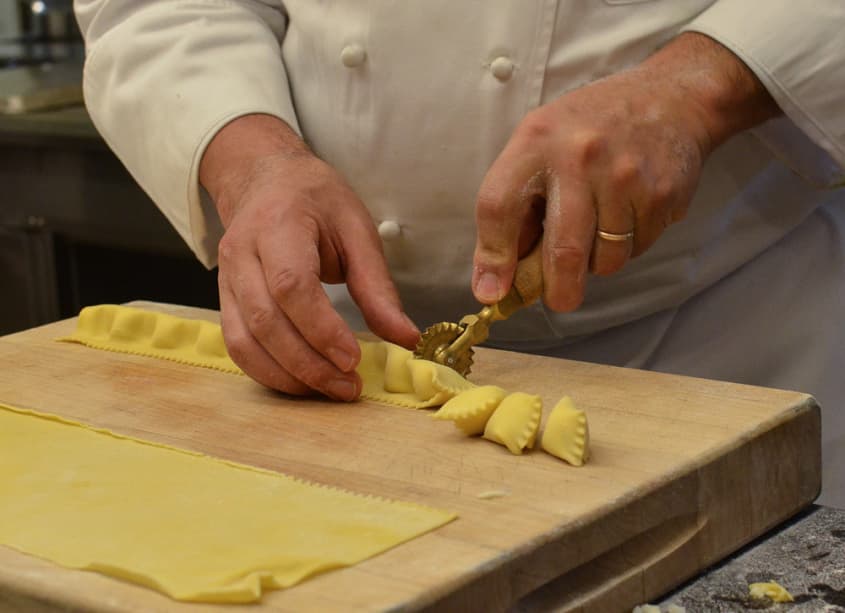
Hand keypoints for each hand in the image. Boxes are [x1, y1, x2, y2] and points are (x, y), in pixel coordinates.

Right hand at [200, 115, 418, 399]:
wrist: (266, 180)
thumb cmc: (316, 201)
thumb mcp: (357, 229)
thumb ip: (378, 286)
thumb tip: (407, 338)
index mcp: (279, 224)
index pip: (291, 285)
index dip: (321, 329)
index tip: (354, 358)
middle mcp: (242, 252)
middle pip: (265, 320)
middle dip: (308, 363)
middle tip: (349, 386)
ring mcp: (225, 278)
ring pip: (244, 340)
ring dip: (287, 375)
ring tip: (330, 389)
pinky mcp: (223, 299)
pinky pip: (237, 345)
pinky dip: (267, 372)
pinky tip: (301, 382)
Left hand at [472, 32, 779, 310]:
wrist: (671, 98)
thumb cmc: (590, 129)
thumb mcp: (540, 144)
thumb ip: (517, 204)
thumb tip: (497, 278)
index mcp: (535, 141)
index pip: (499, 206)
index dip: (491, 257)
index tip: (491, 292)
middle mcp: (578, 157)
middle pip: (562, 250)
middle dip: (558, 291)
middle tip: (558, 300)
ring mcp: (624, 176)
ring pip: (604, 259)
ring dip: (597, 261)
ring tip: (599, 228)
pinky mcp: (661, 194)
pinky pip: (637, 249)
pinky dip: (628, 245)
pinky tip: (629, 212)